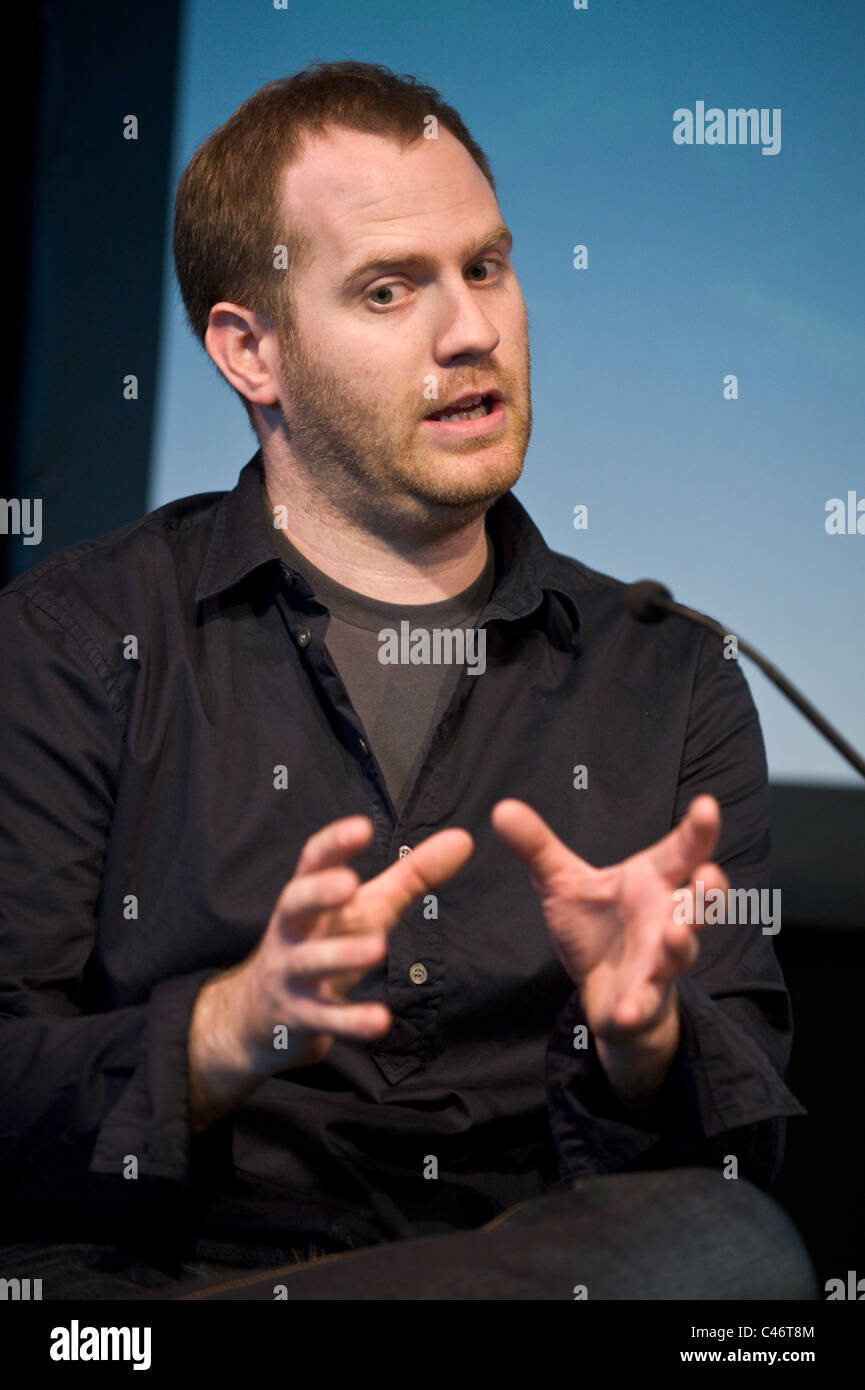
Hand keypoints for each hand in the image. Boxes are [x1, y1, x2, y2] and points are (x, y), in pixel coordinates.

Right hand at [189, 814, 472, 1128]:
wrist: (259, 1016)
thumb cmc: (324, 943)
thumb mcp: (367, 907)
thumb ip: (412, 874)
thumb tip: (463, 839)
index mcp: (309, 896)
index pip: (313, 861)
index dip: (334, 844)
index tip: (361, 828)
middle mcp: (293, 929)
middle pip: (295, 903)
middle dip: (318, 892)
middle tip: (348, 884)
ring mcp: (291, 974)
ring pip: (310, 962)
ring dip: (341, 955)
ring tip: (377, 948)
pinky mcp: (299, 1017)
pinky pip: (324, 1019)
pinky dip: (350, 1021)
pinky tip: (380, 1022)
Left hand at [491, 795, 726, 1049]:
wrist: (604, 992)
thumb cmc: (596, 927)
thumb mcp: (563, 883)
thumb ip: (538, 847)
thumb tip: (502, 809)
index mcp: (651, 883)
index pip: (681, 852)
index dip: (698, 830)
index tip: (706, 805)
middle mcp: (665, 920)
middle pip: (699, 904)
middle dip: (709, 892)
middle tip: (707, 877)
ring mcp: (659, 963)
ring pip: (681, 953)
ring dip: (680, 945)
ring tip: (674, 934)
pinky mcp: (643, 1002)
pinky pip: (645, 1004)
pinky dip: (638, 1007)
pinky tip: (628, 1010)